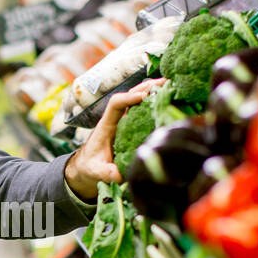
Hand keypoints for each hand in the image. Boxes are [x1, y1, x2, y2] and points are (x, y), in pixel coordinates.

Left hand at [62, 76, 168, 201]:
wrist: (87, 167)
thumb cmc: (90, 165)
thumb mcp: (95, 171)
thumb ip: (105, 172)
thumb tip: (118, 174)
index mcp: (106, 125)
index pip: (115, 104)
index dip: (128, 98)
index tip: (142, 97)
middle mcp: (116, 119)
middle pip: (130, 96)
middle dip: (146, 87)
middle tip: (165, 82)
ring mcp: (124, 122)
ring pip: (138, 101)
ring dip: (152, 91)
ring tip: (170, 86)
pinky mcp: (131, 127)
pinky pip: (143, 112)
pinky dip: (155, 104)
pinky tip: (168, 100)